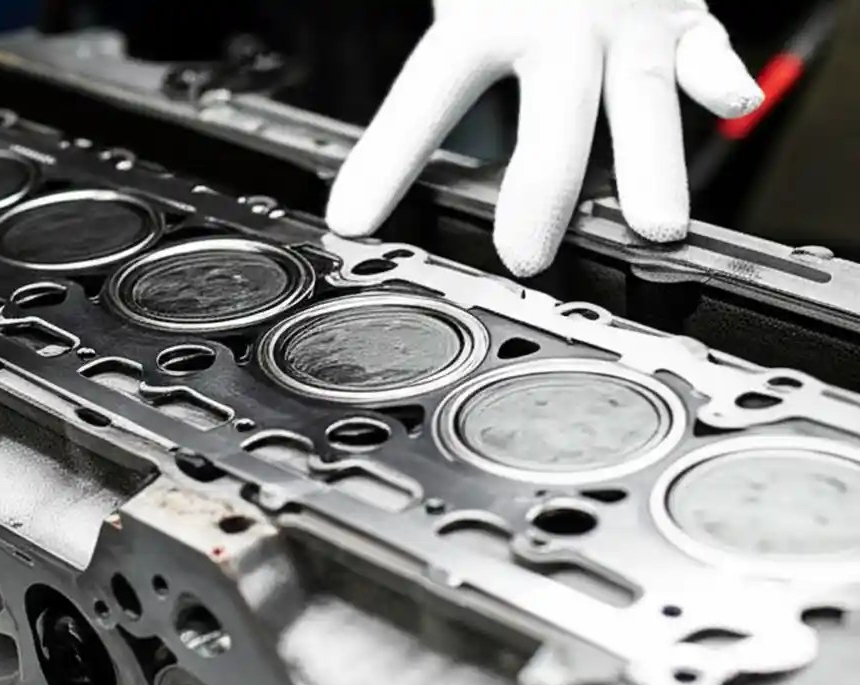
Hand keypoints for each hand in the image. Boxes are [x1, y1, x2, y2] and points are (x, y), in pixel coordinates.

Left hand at [326, 0, 763, 276]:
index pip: (427, 98)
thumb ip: (447, 71)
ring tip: (653, 227)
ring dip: (649, 167)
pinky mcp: (679, 14)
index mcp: (484, 17)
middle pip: (550, 117)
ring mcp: (625, 19)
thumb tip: (411, 155)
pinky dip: (722, 76)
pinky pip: (708, 45)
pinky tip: (732, 104)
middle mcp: (559, 21)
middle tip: (522, 258)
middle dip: (538, 193)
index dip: (387, 163)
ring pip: (639, 97)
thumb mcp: (467, 4)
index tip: (354, 221)